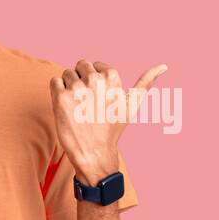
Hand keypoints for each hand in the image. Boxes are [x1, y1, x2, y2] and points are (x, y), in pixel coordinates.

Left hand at [49, 60, 166, 183]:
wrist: (94, 154)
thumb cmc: (112, 129)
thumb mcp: (132, 105)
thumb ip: (146, 82)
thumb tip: (163, 65)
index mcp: (112, 78)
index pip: (95, 65)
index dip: (94, 80)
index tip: (97, 98)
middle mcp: (95, 80)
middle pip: (80, 66)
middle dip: (81, 80)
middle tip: (86, 103)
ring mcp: (77, 89)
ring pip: (67, 74)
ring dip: (69, 87)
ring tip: (77, 107)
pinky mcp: (61, 97)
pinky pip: (54, 82)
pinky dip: (57, 93)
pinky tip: (67, 108)